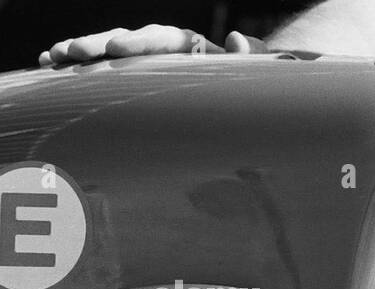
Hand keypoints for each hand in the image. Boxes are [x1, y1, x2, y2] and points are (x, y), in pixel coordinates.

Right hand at [39, 25, 266, 65]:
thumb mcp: (255, 70)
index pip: (162, 38)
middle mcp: (162, 48)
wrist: (240, 92)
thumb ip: (252, 55)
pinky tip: (48, 63)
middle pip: (126, 39)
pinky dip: (76, 65)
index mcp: (190, 45)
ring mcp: (144, 61)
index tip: (116, 48)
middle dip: (98, 44)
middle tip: (74, 53)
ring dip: (81, 51)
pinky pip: (101, 66)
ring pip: (107, 50)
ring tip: (55, 56)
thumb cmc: (246, 82)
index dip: (138, 42)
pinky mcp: (131, 75)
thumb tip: (236, 37)